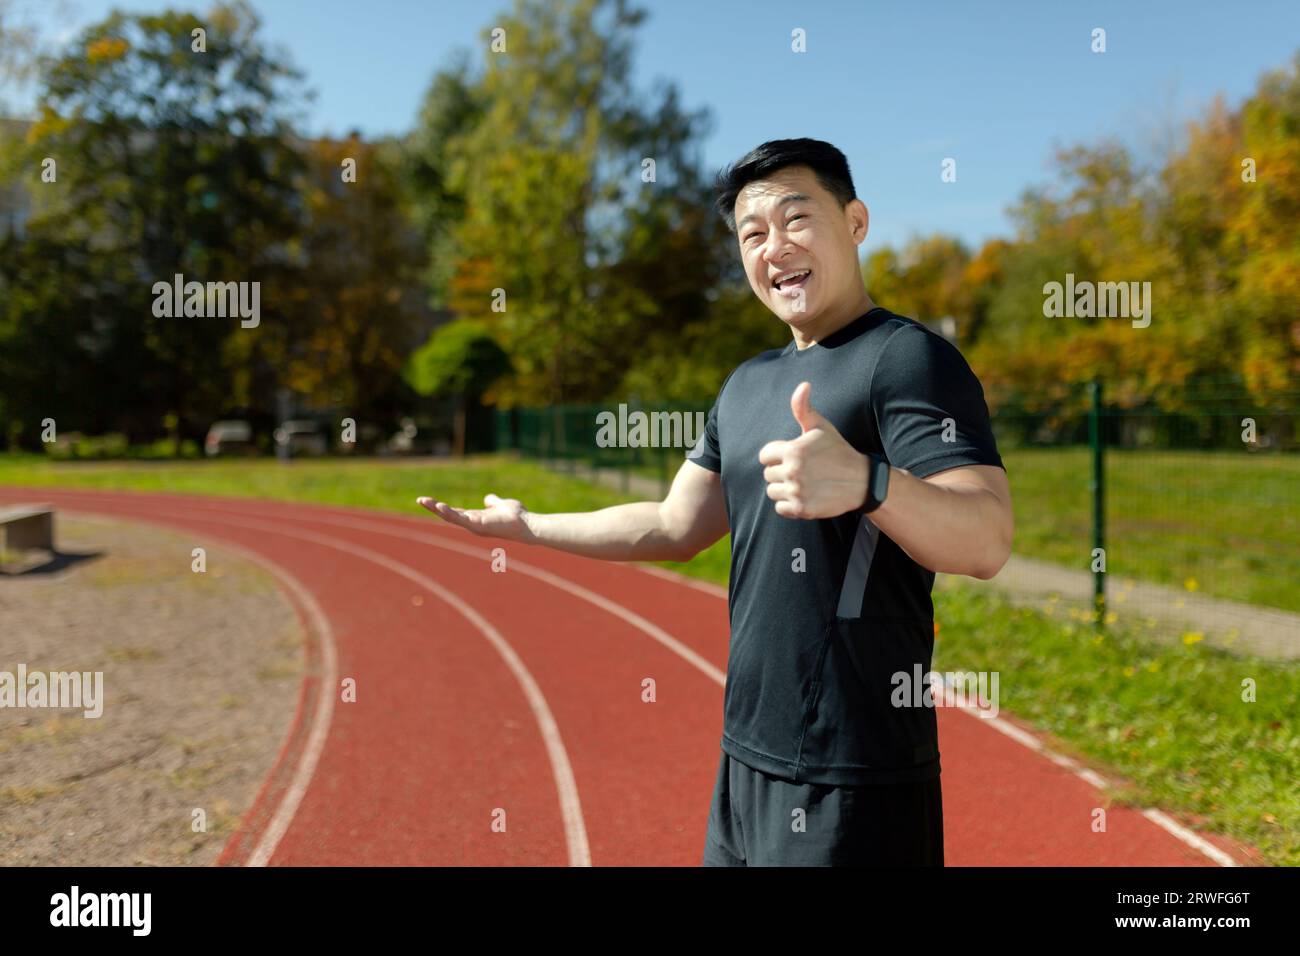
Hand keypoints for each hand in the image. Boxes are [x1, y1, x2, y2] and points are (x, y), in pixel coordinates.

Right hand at [416, 493, 535, 541]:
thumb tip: (488, 499)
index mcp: (476, 519)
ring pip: (450, 517)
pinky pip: (460, 519)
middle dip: (434, 508)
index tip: (430, 501)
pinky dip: (448, 513)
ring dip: (436, 509)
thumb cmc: (517, 517)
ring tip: (423, 501)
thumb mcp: (501, 505)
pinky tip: (439, 506)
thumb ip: (493, 502)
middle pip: (449, 516)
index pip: (456, 513)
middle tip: (420, 500)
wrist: (527, 525)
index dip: (443, 508)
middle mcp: (473, 524)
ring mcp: (474, 526)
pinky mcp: (477, 525)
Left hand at [758, 382, 869, 518]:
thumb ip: (804, 408)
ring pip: (772, 492)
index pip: (765, 456)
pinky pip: (780, 508)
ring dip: (784, 489)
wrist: (862, 481)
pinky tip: (804, 496)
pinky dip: (789, 505)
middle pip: (768, 474)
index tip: (793, 457)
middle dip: (781, 472)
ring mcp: (797, 491)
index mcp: (793, 450)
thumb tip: (803, 385)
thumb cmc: (838, 451)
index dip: (777, 455)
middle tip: (802, 471)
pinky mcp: (802, 509)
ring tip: (803, 483)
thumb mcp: (821, 427)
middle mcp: (793, 471)